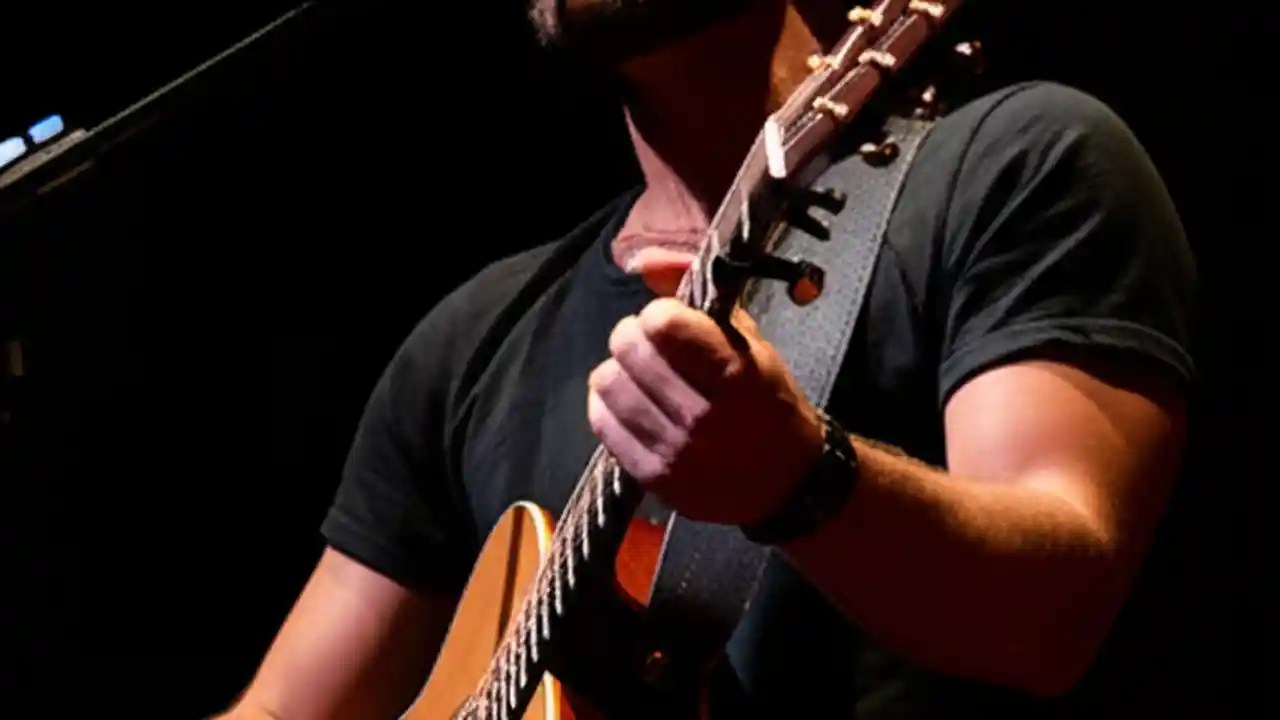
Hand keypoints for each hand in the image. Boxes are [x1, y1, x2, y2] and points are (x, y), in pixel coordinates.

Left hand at [587, 297, 825, 525]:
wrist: (787, 481)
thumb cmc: (767, 400)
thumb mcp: (747, 339)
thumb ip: (695, 290)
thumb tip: (639, 260)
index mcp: (735, 372)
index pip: (661, 322)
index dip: (659, 315)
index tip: (670, 324)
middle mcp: (703, 413)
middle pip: (627, 349)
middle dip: (634, 338)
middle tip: (649, 348)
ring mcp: (676, 449)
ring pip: (608, 384)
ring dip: (618, 372)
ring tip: (639, 377)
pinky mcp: (653, 477)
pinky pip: (602, 424)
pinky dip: (608, 405)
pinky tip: (630, 404)